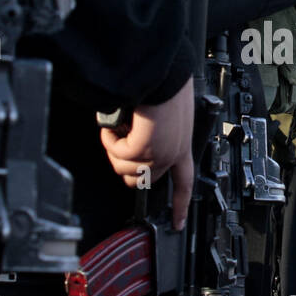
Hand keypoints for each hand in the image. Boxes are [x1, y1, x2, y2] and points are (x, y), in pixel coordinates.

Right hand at [99, 77, 194, 229]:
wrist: (162, 73)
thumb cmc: (164, 86)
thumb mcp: (167, 116)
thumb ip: (156, 134)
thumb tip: (134, 139)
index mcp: (183, 146)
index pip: (184, 183)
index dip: (179, 205)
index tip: (178, 222)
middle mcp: (173, 154)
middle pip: (140, 179)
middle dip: (123, 164)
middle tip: (118, 142)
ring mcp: (159, 154)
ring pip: (124, 168)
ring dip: (115, 147)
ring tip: (121, 125)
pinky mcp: (144, 150)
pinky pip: (117, 154)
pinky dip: (111, 138)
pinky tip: (119, 124)